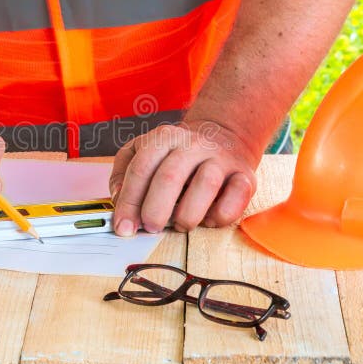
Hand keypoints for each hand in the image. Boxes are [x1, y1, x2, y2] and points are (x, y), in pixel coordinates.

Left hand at [109, 120, 258, 235]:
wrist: (223, 135)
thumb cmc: (176, 154)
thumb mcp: (144, 151)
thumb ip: (124, 173)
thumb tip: (118, 200)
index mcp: (164, 138)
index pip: (140, 169)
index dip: (129, 202)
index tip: (124, 228)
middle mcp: (192, 144)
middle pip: (170, 176)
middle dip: (155, 210)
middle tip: (151, 228)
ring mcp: (220, 158)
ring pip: (205, 184)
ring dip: (188, 214)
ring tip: (181, 225)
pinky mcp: (244, 174)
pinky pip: (236, 196)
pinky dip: (221, 214)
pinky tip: (209, 220)